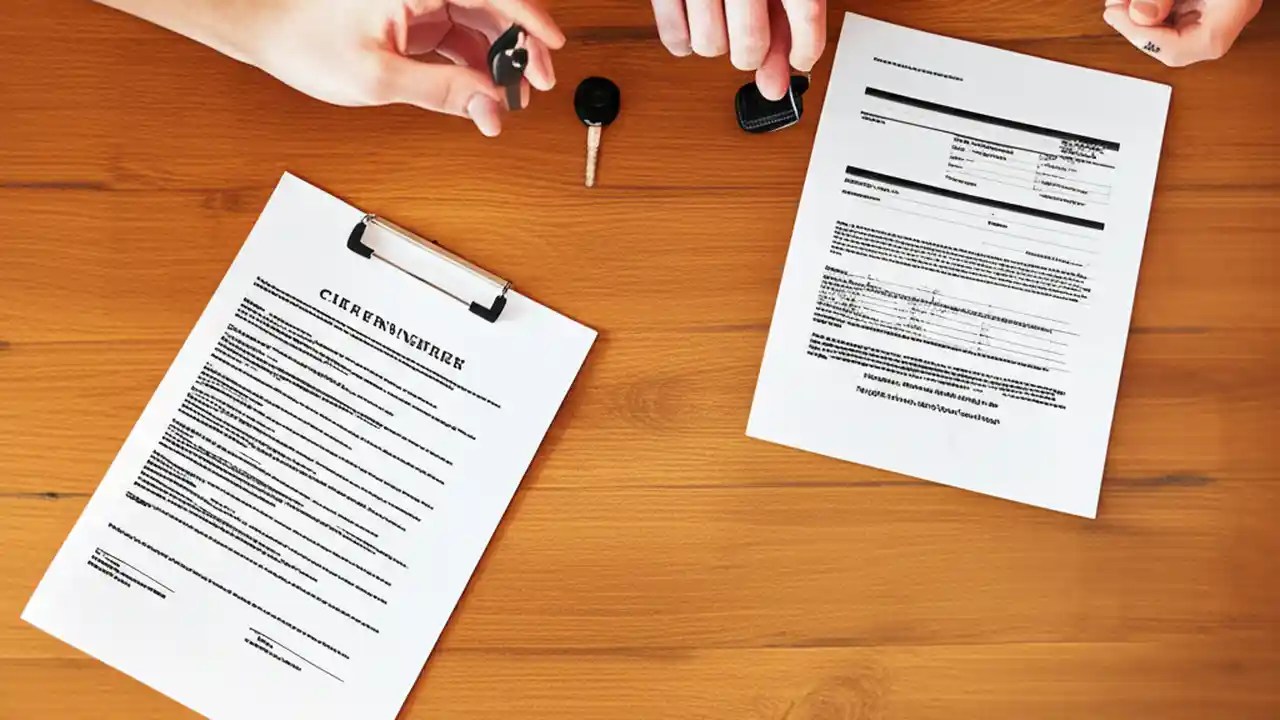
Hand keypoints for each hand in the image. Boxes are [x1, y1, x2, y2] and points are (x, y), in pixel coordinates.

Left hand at [96, 0, 564, 135]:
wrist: (268, 35)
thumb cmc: (306, 41)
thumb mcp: (379, 76)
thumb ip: (440, 92)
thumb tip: (488, 106)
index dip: (530, 20)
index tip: (553, 46)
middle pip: (493, 11)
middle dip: (519, 49)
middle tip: (535, 85)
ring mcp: (420, 3)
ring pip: (479, 28)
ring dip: (497, 63)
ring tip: (509, 99)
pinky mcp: (413, 21)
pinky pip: (458, 40)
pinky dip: (473, 68)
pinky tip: (481, 93)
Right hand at [649, 0, 825, 100]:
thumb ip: (788, 20)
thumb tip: (786, 75)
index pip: (805, 16)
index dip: (805, 47)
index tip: (800, 59)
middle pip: (749, 45)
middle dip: (752, 54)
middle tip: (749, 42)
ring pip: (710, 46)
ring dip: (717, 45)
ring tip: (719, 24)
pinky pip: (674, 37)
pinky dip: (683, 43)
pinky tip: (693, 27)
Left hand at [1103, 0, 1262, 65]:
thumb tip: (1141, 15)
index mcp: (1237, 3)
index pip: (1200, 44)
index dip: (1152, 39)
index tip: (1118, 16)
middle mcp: (1229, 10)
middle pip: (1181, 44)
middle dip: (1139, 29)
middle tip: (1114, 9)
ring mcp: (1214, 6)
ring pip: (1171, 33)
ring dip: (1138, 20)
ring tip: (1118, 2)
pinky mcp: (1199, 1)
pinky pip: (1170, 16)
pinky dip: (1146, 9)